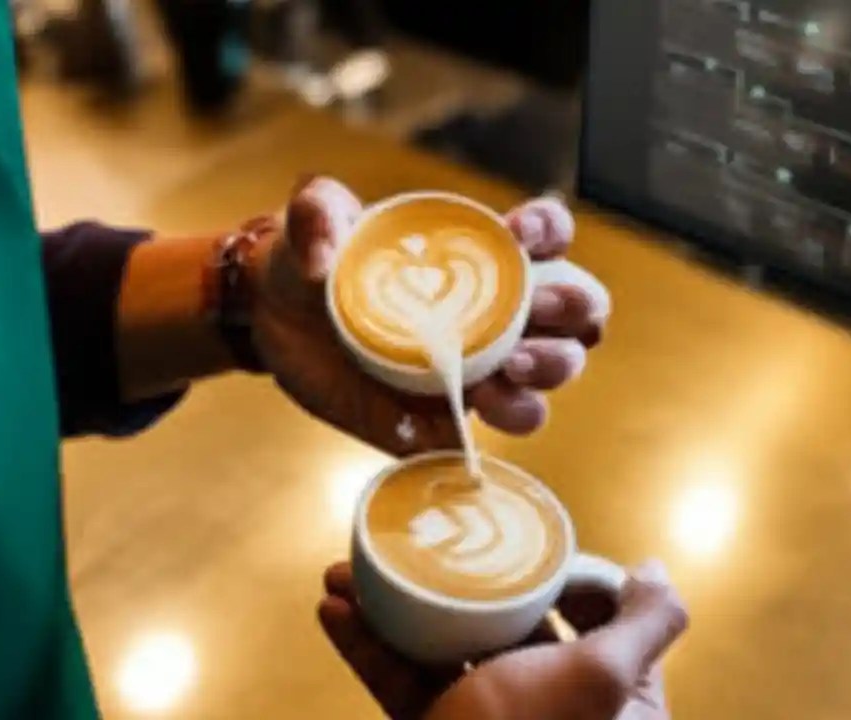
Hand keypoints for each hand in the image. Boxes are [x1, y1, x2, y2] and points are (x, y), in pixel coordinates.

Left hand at [248, 177, 609, 454]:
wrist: (273, 318)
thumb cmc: (311, 257)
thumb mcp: (310, 216)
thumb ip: (316, 212)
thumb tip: (322, 260)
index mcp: (481, 255)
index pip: (548, 237)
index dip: (549, 232)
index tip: (518, 234)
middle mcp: (496, 315)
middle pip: (576, 318)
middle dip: (573, 315)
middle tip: (530, 317)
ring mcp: (475, 371)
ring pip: (545, 387)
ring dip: (538, 384)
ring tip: (494, 381)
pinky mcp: (439, 420)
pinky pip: (477, 442)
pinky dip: (474, 441)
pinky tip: (446, 425)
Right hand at [318, 561, 686, 719]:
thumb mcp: (602, 680)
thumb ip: (644, 625)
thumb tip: (657, 571)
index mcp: (611, 702)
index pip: (602, 622)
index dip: (570, 579)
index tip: (532, 557)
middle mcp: (551, 709)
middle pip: (513, 626)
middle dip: (462, 580)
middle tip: (428, 544)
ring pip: (443, 648)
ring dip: (393, 606)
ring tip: (349, 571)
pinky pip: (400, 684)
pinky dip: (367, 648)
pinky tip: (335, 610)